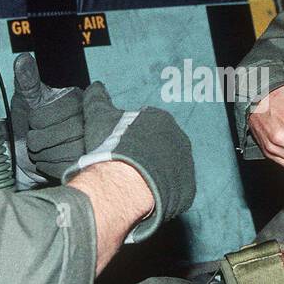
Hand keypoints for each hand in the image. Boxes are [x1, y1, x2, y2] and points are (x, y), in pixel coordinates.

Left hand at [9, 53, 84, 181]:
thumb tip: (22, 58)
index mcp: (77, 98)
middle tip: (35, 138)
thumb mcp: (26, 100)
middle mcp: (90, 117)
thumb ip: (27, 80)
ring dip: (45, 154)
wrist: (26, 156)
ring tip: (42, 150)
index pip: (56, 112)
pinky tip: (48, 160)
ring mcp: (92, 140)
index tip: (33, 121)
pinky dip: (50, 166)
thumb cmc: (28, 125)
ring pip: (68, 151)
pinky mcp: (89, 161)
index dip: (37, 120)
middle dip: (40, 139)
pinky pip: (68, 166)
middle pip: (65, 132)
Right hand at [69, 82, 195, 238]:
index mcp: (162, 120)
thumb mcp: (99, 117)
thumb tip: (95, 86)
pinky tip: (144, 198)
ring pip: (168, 171)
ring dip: (155, 176)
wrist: (128, 183)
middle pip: (160, 149)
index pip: (148, 125)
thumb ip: (98, 99)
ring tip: (134, 185)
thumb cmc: (114, 146)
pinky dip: (161, 195)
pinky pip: (174, 192)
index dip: (132, 136)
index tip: (121, 146)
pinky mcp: (187, 191)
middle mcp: (180, 141)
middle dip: (145, 156)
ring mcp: (187, 167)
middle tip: (126, 167)